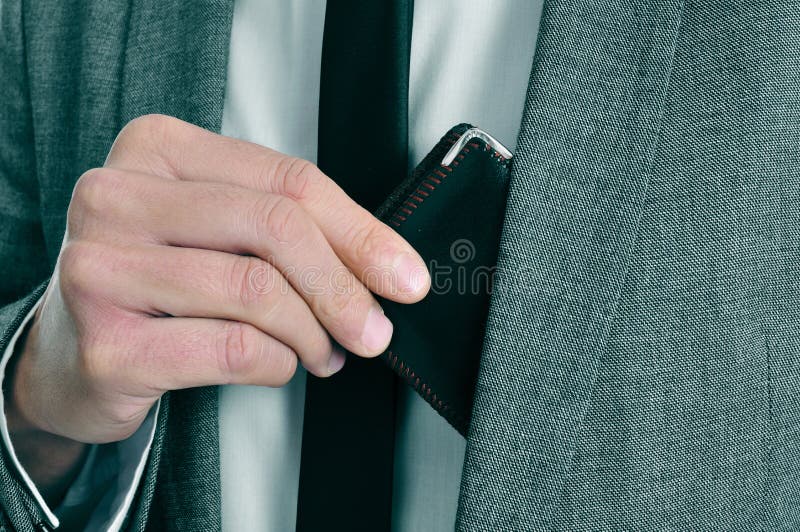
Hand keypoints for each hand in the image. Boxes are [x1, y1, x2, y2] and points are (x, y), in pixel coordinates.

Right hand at [7, 115, 428, 494]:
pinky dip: (275, 363)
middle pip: (276, 228)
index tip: (404, 278)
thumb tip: (388, 267)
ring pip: (257, 290)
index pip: (288, 181)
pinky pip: (231, 348)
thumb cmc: (157, 283)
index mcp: (155, 149)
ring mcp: (101, 268)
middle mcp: (116, 196)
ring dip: (312, 333)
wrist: (70, 354)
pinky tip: (277, 365)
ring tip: (323, 352)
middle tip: (374, 329)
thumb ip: (292, 230)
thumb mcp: (219, 231)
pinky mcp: (106, 342)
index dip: (361, 233)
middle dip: (344, 288)